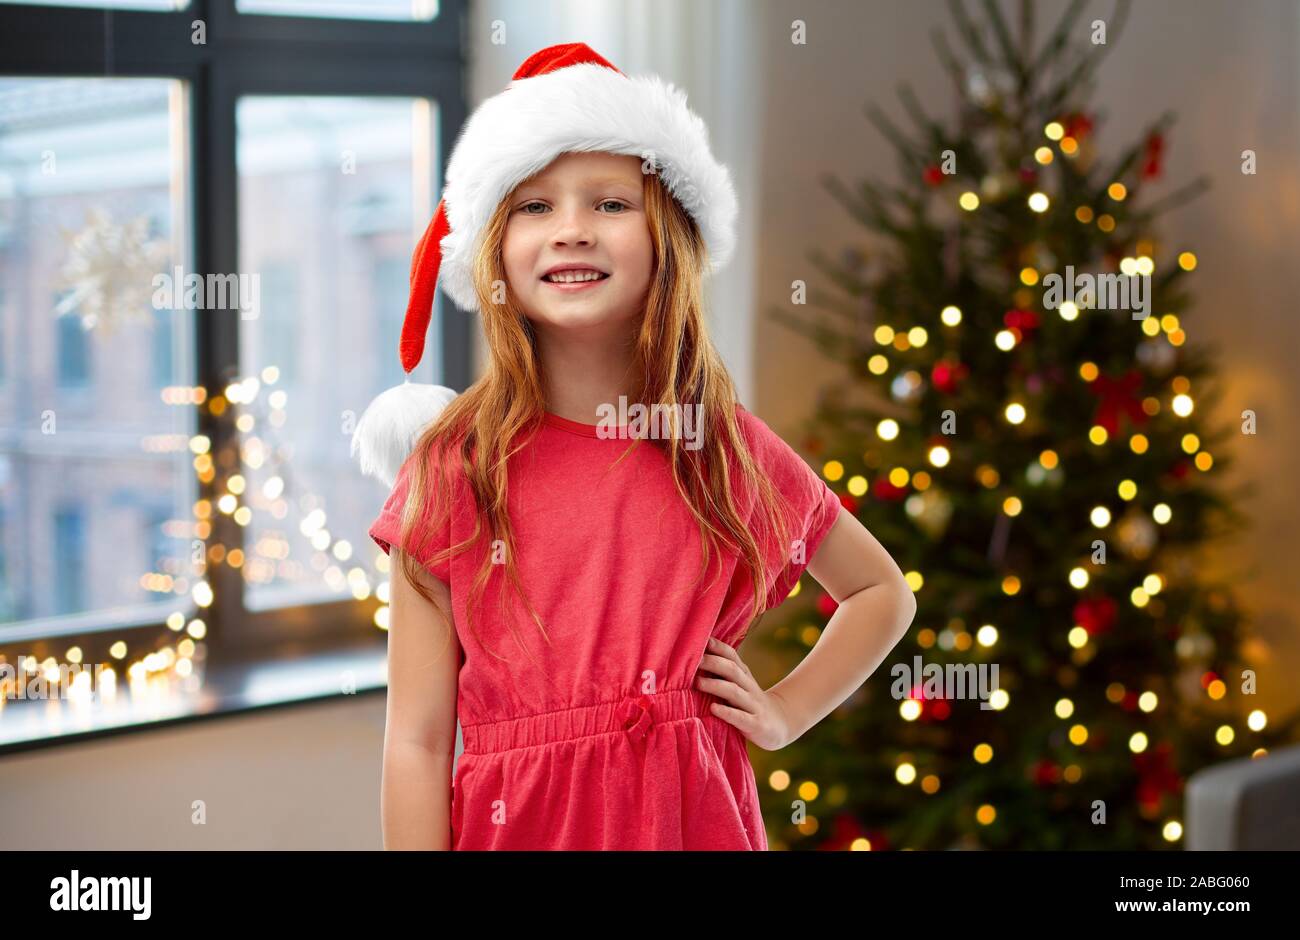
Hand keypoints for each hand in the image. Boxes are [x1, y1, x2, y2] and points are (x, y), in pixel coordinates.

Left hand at [694, 636, 795, 750]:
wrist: (779, 724)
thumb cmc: (748, 703)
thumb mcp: (739, 685)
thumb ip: (722, 672)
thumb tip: (693, 657)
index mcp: (744, 675)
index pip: (732, 656)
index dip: (718, 647)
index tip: (701, 639)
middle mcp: (749, 687)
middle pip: (732, 670)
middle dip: (713, 663)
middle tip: (694, 661)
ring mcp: (753, 706)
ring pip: (734, 692)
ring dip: (715, 685)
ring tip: (698, 683)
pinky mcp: (756, 724)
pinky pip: (741, 718)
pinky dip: (727, 712)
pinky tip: (713, 708)